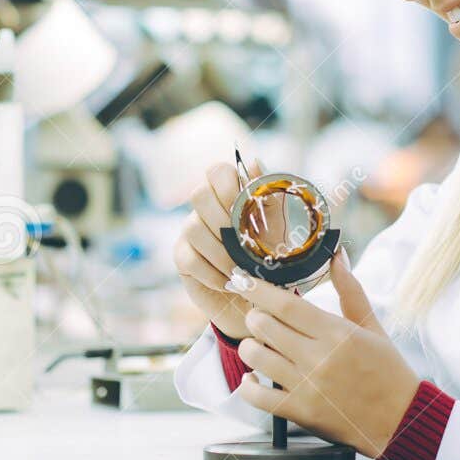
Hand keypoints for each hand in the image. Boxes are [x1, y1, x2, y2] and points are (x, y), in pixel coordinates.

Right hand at [173, 157, 289, 339]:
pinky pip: (189, 259)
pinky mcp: (182, 257)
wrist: (258, 298)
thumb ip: (267, 198)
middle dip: (221, 218)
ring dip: (220, 252)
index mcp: (229, 195)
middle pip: (198, 195)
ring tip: (240, 271)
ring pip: (192, 229)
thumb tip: (254, 161)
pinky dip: (211, 273)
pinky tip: (228, 282)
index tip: (240, 205)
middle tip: (242, 243)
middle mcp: (206, 208)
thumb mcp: (276, 228)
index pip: (217, 171)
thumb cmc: (268, 258)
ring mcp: (190, 232)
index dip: (226, 184)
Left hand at [231, 247, 419, 459]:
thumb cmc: (388, 371)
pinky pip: (256, 396)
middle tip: (260, 317)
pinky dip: (248, 384)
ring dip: (250, 347)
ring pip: (255, 357)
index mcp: (337, 334)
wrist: (402, 422)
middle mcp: (319, 359)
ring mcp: (307, 388)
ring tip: (260, 346)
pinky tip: (255, 377)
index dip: (259, 290)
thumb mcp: (373, 327)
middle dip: (255, 317)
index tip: (244, 280)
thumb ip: (350, 290)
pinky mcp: (299, 413)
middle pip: (264, 326)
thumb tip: (337, 256)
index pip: (286, 305)